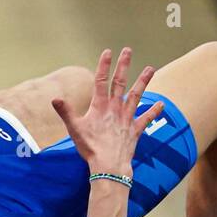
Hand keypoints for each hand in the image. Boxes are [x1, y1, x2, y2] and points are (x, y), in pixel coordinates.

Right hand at [51, 47, 161, 177]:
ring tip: (150, 69)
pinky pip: (146, 118)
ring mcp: (126, 118)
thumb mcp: (74, 129)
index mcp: (100, 106)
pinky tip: (161, 104)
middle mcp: (115, 108)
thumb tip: (55, 98)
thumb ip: (66, 112)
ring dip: (143, 81)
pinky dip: (153, 111)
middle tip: (128, 51)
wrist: (108, 165)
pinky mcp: (135, 130)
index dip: (104, 65)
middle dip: (123, 66)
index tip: (108, 52)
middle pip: (120, 83)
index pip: (101, 81)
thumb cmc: (90, 148)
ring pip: (136, 95)